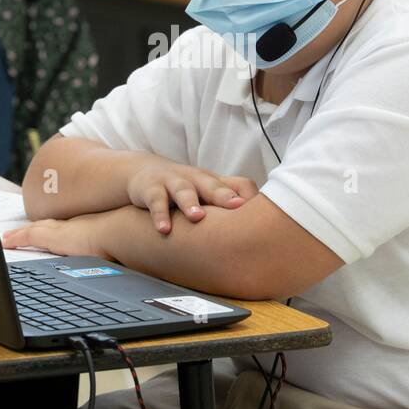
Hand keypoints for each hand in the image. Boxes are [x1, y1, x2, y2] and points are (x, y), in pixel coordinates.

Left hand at [1, 213, 110, 258]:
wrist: (119, 233)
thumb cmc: (121, 240)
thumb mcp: (113, 247)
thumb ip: (109, 254)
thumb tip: (117, 261)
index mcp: (83, 229)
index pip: (61, 228)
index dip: (49, 229)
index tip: (42, 230)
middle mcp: (69, 226)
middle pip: (44, 226)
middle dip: (29, 229)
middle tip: (16, 233)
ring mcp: (60, 230)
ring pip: (33, 231)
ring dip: (18, 234)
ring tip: (6, 238)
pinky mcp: (53, 237)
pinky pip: (28, 237)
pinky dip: (16, 239)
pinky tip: (6, 243)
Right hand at [126, 162, 258, 232]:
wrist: (144, 172)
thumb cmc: (186, 189)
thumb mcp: (208, 194)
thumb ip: (229, 208)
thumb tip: (263, 235)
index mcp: (215, 182)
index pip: (239, 185)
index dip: (250, 198)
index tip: (264, 214)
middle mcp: (197, 179)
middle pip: (213, 185)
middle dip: (224, 196)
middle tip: (237, 207)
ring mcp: (173, 181)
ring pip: (183, 190)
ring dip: (190, 203)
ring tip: (197, 217)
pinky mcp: (151, 188)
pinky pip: (156, 201)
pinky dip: (159, 215)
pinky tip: (163, 229)